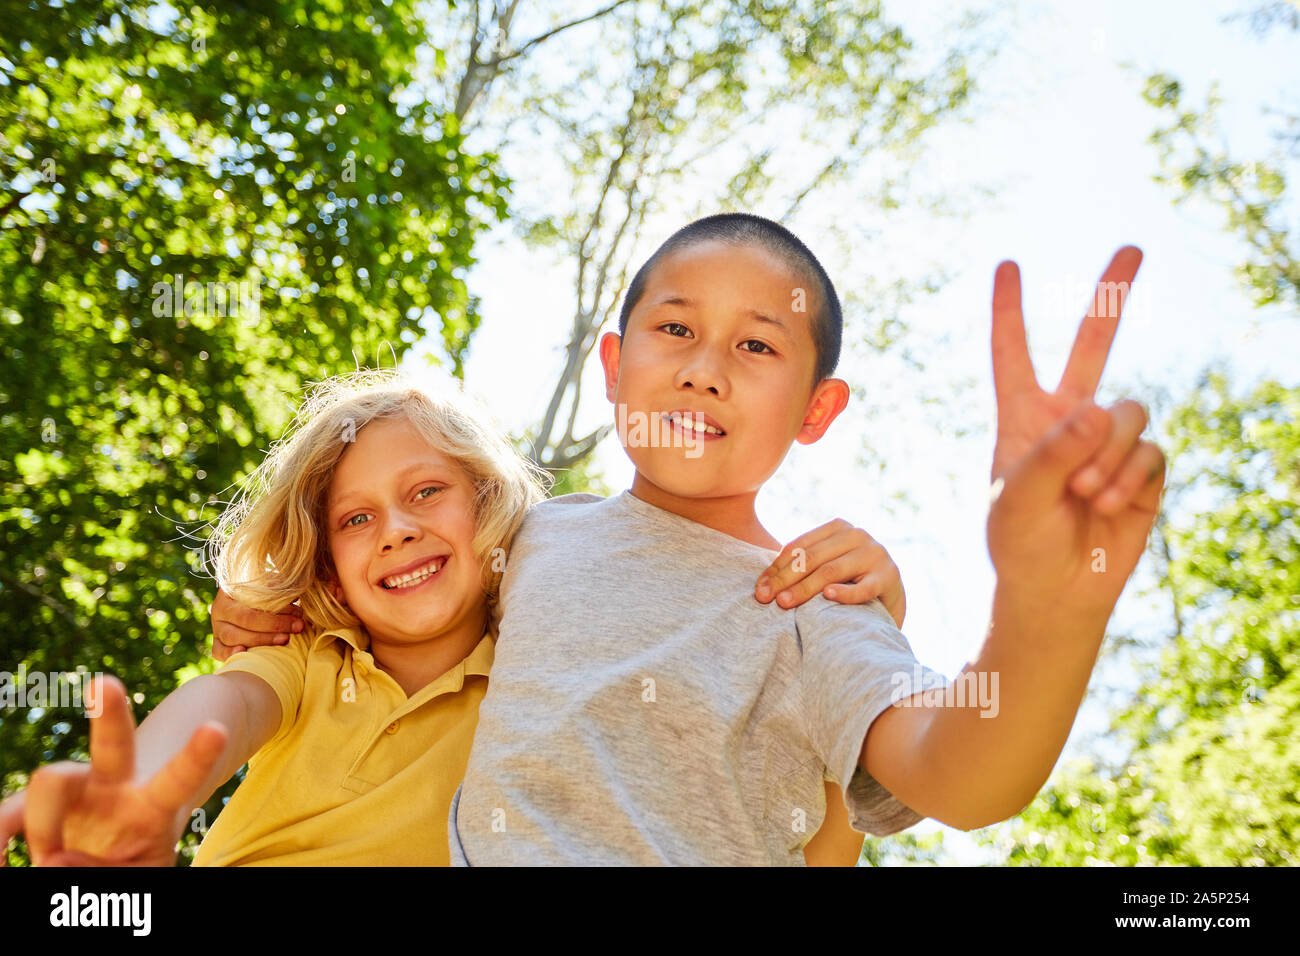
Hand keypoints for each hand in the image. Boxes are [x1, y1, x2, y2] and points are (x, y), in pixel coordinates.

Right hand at [0, 676, 226, 865]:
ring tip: (49, 864)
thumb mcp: (139, 872)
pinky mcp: (34, 807)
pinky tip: (0, 860)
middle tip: (106, 685)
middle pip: (114, 744)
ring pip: (50, 780)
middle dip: (111, 714)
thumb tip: (52, 860)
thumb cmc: (134, 859)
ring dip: (45, 829)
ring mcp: (74, 792)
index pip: (180, 777)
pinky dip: (0, 838)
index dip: (198, 754)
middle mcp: (115, 786)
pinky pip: (8, 815)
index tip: (217, 729)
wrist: (109, 849)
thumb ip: (107, 874)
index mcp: (154, 803)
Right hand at [210, 588, 303, 662]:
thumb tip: (293, 595)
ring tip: (285, 639)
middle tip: (297, 626)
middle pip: (245, 620)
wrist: (248, 604)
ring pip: (233, 637)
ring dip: (262, 640)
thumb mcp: (269, 586)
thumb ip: (278, 589)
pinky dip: (230, 654)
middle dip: (274, 625)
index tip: (298, 613)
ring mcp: (217, 629)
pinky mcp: (217, 645)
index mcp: (230, 592)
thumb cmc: (263, 594)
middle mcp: (220, 610)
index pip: (254, 598)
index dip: (276, 608)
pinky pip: (219, 652)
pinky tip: (244, 652)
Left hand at [755, 519, 905, 624]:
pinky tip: (828, 596)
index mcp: (838, 527)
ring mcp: (875, 554)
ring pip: (831, 571)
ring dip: (804, 589)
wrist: (889, 596)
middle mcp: (857, 535)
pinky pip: (862, 588)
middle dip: (785, 579)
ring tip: (784, 603)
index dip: (776, 568)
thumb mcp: (827, 565)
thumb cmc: (849, 580)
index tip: (759, 589)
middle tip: (766, 598)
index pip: (799, 546)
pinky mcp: (888, 576)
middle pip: (812, 558)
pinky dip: (845, 593)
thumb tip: (762, 586)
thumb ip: (801, 566)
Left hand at [987, 247, 1164, 614]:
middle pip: (1092, 344)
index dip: (1008, 312)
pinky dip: (1127, 478)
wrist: (1056, 591)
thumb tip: (1099, 410)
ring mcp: (1107, 441)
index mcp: (1021, 418)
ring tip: (1084, 495)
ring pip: (1126, 411)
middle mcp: (1067, 419)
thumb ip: (1053, 452)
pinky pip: (1147, 450)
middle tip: (1133, 247)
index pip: (1013, 355)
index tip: (1006, 266)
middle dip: (1112, 296)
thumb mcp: (1016, 498)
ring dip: (1107, 454)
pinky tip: (1107, 506)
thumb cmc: (1019, 543)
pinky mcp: (1142, 468)